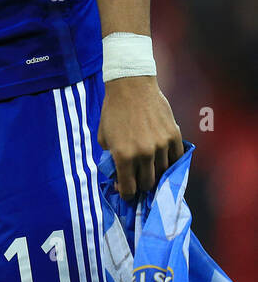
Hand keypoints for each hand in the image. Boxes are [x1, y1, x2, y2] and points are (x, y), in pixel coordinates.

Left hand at [97, 75, 183, 200]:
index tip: (127, 194)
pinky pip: (177, 159)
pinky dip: (171, 163)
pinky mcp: (174, 136)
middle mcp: (144, 154)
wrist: (130, 87)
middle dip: (141, 186)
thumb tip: (118, 172)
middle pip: (148, 183)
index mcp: (124, 155)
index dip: (127, 194)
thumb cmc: (113, 111)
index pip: (129, 187)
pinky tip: (164, 161)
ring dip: (156, 174)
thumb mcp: (104, 136)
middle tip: (138, 182)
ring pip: (163, 173)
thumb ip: (111, 156)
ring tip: (151, 170)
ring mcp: (161, 145)